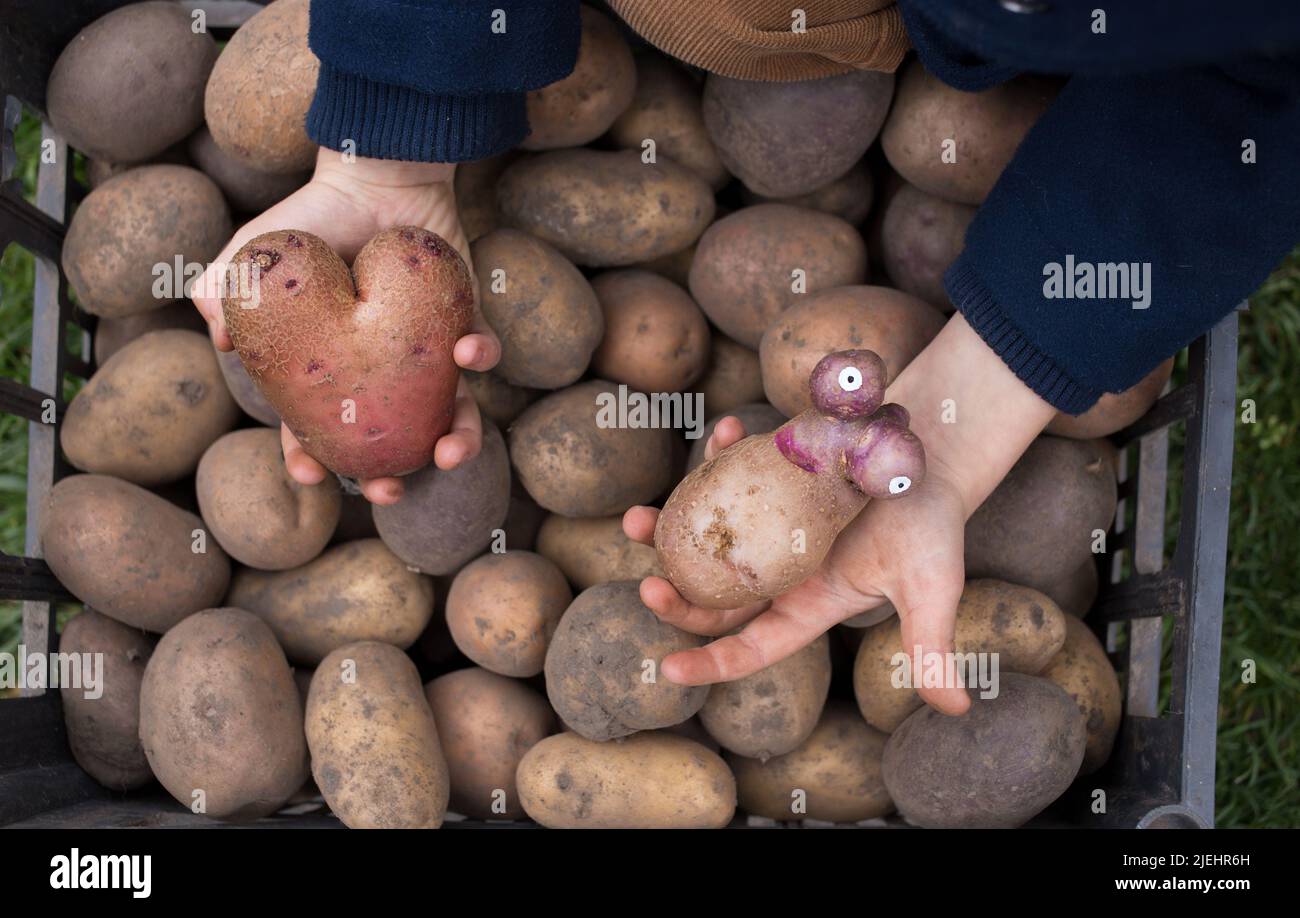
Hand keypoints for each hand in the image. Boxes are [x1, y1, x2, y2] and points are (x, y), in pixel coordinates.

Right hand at [192, 150, 500, 504]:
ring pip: (450, 413)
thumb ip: (224, 286)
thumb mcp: (256, 252)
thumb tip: (218, 337)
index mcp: (331, 370)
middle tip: (388, 492)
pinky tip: (466, 353)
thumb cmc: (312, 219)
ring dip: (456, 441)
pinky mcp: (465, 321)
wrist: (374, 174)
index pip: (317, 428)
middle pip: (388, 441)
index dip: (311, 458)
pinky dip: (481, 356)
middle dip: (389, 476)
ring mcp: (425, 353)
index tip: (309, 474)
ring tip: (449, 454)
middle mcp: (382, 372)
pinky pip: (483, 349)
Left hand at [623, 313, 1058, 715]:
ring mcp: (766, 521)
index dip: (711, 663)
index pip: (751, 646)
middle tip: (647, 584)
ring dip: (665, 528)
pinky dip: (718, 453)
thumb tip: (956, 713)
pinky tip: (721, 431)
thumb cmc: (932, 522)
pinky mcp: (766, 474)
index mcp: (807, 602)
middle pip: (712, 596)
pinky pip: (729, 470)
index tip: (666, 670)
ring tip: (634, 519)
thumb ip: (932, 647)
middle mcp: (778, 567)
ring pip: (702, 535)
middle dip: (673, 596)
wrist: (934, 452)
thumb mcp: (933, 587)